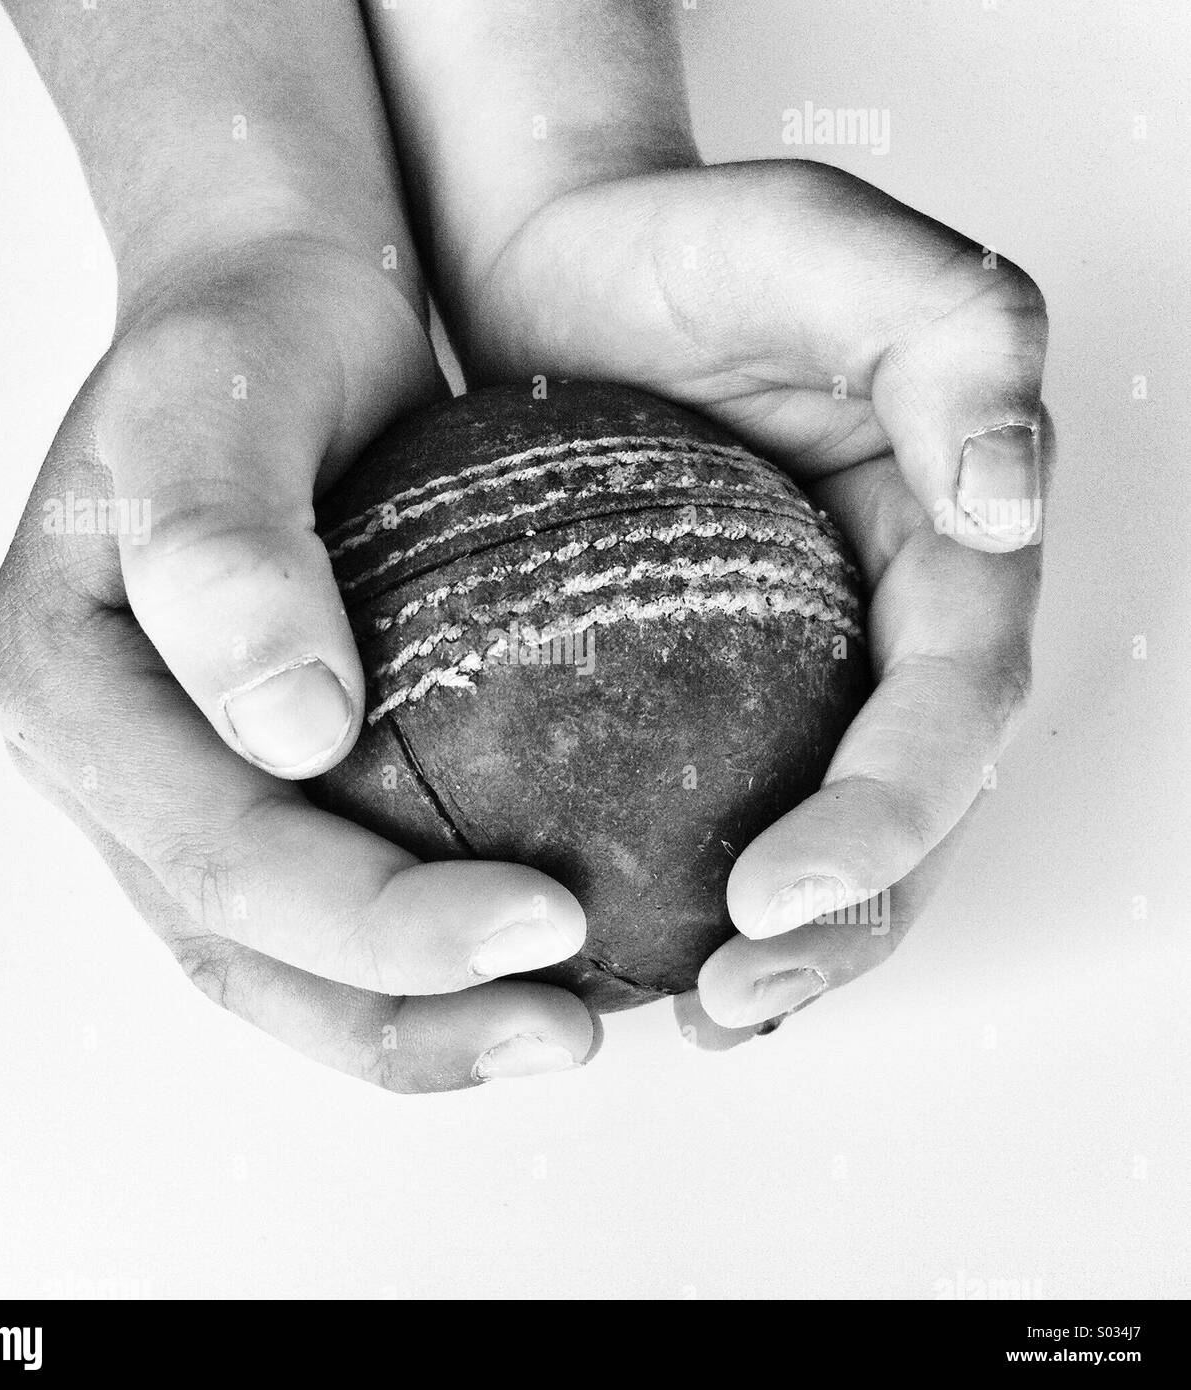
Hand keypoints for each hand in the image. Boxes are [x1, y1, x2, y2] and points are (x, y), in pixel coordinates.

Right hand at [0, 241, 592, 1089]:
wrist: (274, 304)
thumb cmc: (250, 329)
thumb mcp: (217, 395)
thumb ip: (222, 548)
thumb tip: (291, 737)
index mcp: (61, 685)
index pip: (218, 850)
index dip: (375, 920)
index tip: (542, 924)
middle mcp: (104, 758)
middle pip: (242, 944)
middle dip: (405, 1012)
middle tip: (565, 1029)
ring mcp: (172, 780)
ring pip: (279, 959)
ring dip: (416, 1021)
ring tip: (562, 1031)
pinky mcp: (250, 774)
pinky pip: (330, 894)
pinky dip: (421, 954)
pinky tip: (538, 957)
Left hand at [456, 158, 1049, 1035]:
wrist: (563, 259)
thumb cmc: (689, 245)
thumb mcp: (826, 246)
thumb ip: (952, 345)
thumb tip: (1007, 498)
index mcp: (944, 540)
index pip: (950, 706)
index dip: (887, 817)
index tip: (778, 890)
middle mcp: (885, 620)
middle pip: (908, 807)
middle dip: (844, 922)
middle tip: (739, 992)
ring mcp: (795, 663)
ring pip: (822, 832)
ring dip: (786, 945)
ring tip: (703, 1014)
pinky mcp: (701, 684)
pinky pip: (716, 804)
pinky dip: (692, 889)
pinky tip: (638, 950)